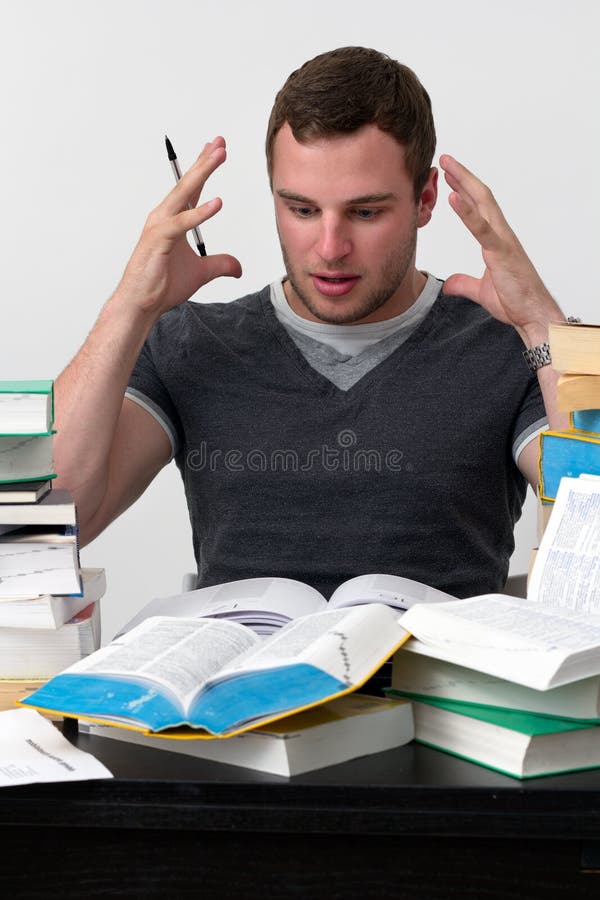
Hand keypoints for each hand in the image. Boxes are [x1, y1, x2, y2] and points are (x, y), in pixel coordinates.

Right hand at [114, 136, 241, 319]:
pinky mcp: (159, 241)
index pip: (191, 189)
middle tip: (220, 142)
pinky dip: (199, 213)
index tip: (216, 149)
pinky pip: (182, 224)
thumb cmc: (162, 285)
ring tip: (218, 156)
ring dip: (201, 173)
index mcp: (173, 221)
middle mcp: (164, 217)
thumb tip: (238, 268)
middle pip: (187, 183)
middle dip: (204, 161)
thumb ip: (220, 265)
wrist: (142, 303)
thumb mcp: (201, 273)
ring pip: (183, 194)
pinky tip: (217, 203)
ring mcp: (160, 227)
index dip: (203, 168)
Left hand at [440, 155, 562, 341]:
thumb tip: (447, 284)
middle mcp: (501, 234)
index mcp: (497, 240)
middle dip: (463, 175)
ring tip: (447, 166)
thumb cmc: (515, 302)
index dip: (464, 189)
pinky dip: (467, 212)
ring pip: (483, 203)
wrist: (533, 315)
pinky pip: (481, 228)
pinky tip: (453, 197)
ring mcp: (502, 240)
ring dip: (464, 182)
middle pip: (481, 196)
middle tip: (445, 158)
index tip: (449, 174)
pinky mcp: (501, 252)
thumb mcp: (480, 291)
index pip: (479, 207)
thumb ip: (463, 284)